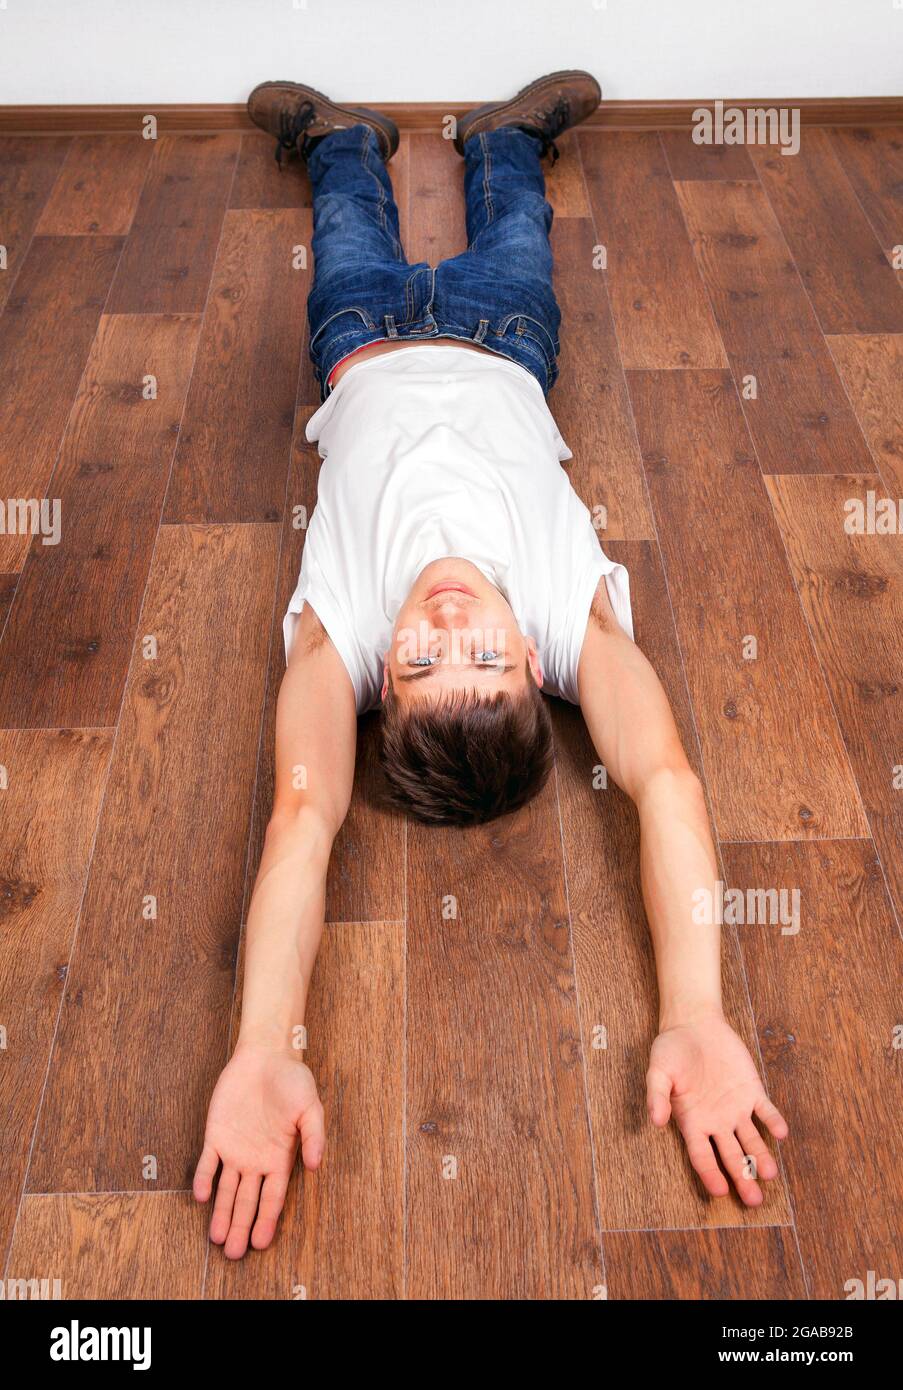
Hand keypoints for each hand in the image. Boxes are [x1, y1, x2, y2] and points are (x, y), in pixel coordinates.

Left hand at [193, 1041, 324, 1258]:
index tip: (261, 1244)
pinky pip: (207, 1162)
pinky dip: (203, 1179)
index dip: (266, 1221)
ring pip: (226, 1190)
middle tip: (234, 1255)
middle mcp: (256, 1159)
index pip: (272, 1197)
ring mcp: (235, 1148)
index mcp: (280, 1157)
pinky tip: (201, 1197)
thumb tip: (317, 1166)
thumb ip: (314, 1136)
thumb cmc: (292, 1079)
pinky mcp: (216, 1134)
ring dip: (221, 1213)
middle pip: (247, 1201)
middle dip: (241, 1227)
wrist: (265, 1055)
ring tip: (217, 1239)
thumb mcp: (310, 1106)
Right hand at [646, 1011, 787, 1205]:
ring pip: (751, 1140)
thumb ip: (657, 1096)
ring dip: (761, 1156)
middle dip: (742, 1177)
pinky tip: (781, 1133)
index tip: (721, 1191)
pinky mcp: (751, 1090)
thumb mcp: (658, 1071)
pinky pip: (765, 1111)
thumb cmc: (671, 1049)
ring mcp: (735, 1107)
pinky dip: (773, 1121)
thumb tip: (656, 1121)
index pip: (702, 1156)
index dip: (710, 1174)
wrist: (693, 1024)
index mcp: (691, 1121)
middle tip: (754, 1200)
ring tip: (770, 1174)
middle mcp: (715, 1121)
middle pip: (730, 1156)